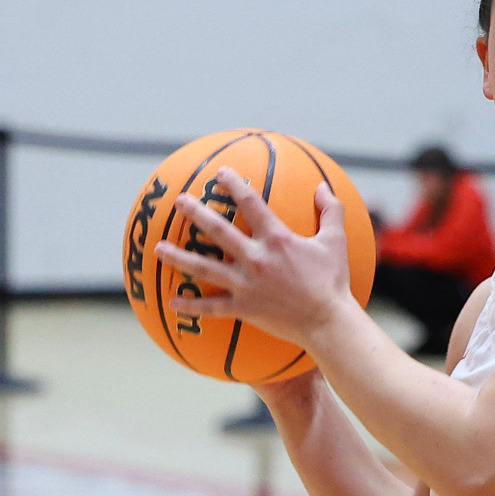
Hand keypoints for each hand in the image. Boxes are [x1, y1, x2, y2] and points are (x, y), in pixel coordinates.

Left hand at [152, 167, 354, 360]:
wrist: (328, 321)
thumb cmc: (333, 281)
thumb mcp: (335, 241)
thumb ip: (330, 210)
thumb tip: (323, 186)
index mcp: (276, 238)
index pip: (251, 203)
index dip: (234, 185)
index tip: (220, 173)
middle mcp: (255, 258)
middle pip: (217, 231)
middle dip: (196, 213)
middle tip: (179, 201)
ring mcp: (246, 285)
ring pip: (204, 268)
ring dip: (179, 257)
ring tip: (158, 248)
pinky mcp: (243, 308)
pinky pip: (211, 308)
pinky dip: (191, 307)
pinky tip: (171, 303)